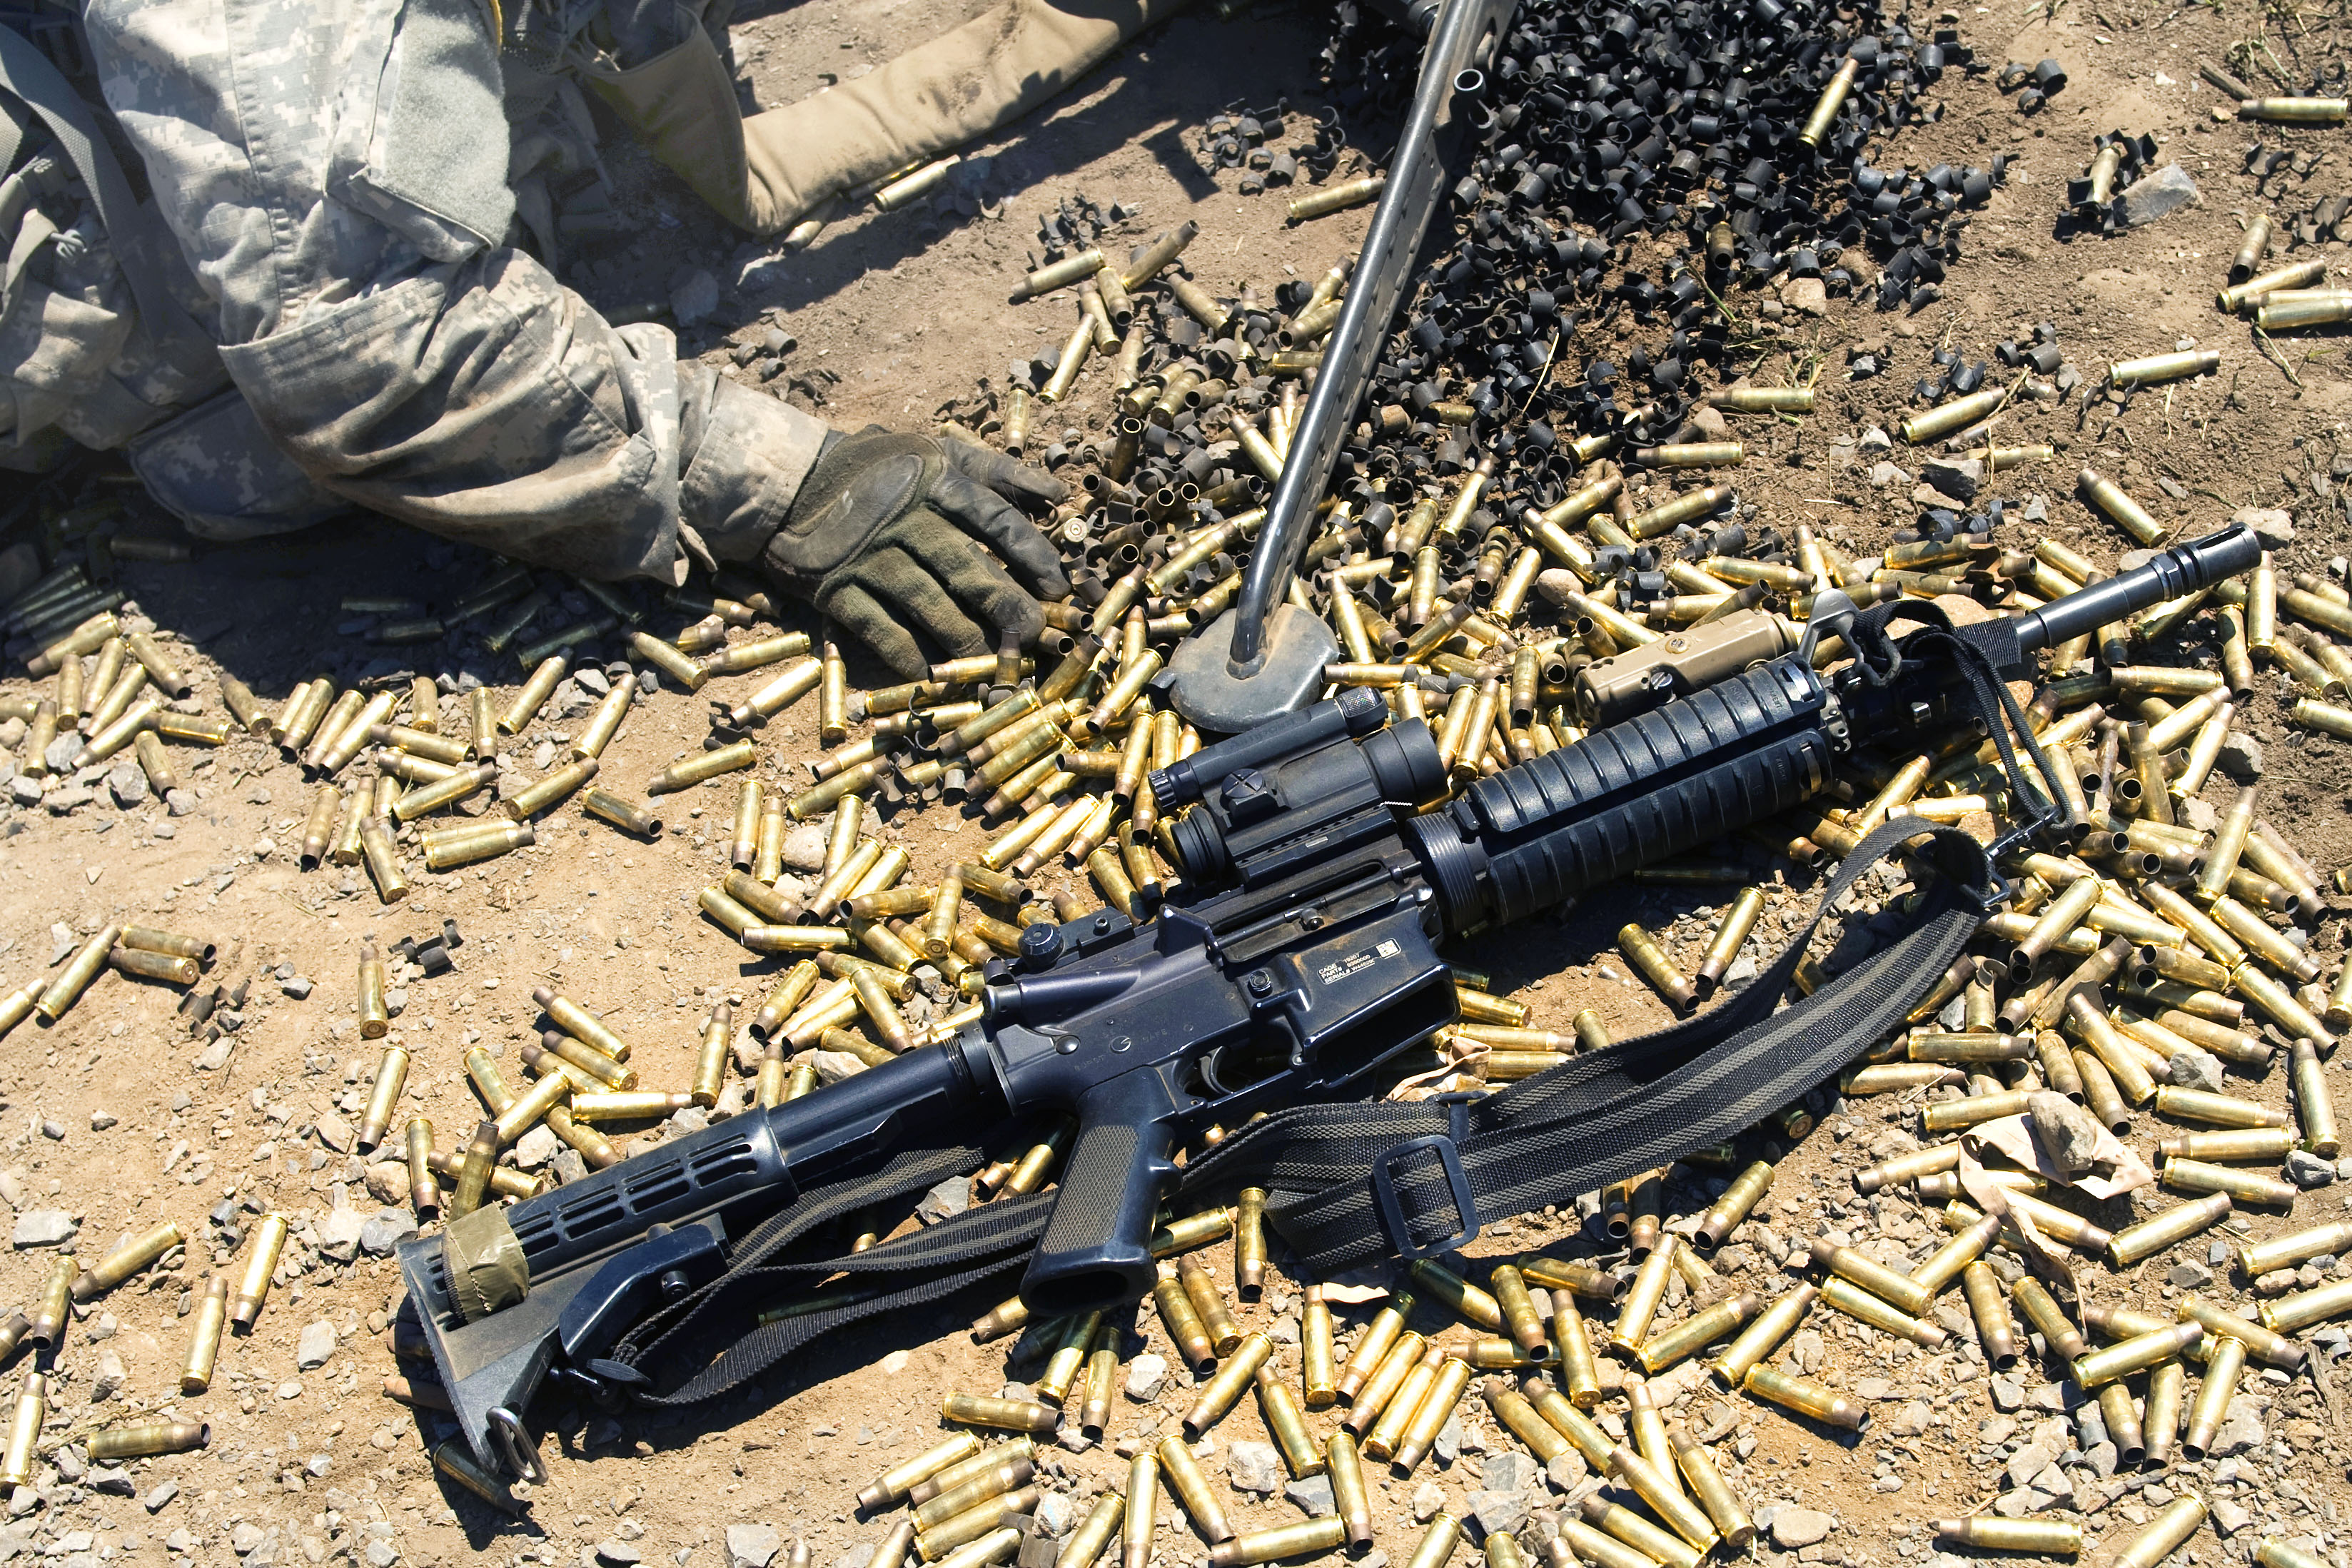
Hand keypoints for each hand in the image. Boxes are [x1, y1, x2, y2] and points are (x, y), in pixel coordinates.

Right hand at [764, 428, 1071, 677]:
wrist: (791, 483)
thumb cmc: (881, 471)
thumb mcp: (938, 456)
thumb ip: (998, 474)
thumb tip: (1059, 496)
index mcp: (935, 481)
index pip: (993, 518)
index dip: (1029, 553)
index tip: (1056, 587)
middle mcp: (903, 517)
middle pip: (962, 564)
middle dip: (1002, 602)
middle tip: (1033, 633)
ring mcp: (867, 554)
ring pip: (923, 600)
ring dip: (961, 635)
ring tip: (992, 661)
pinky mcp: (835, 586)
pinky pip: (876, 625)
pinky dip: (904, 652)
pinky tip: (931, 673)